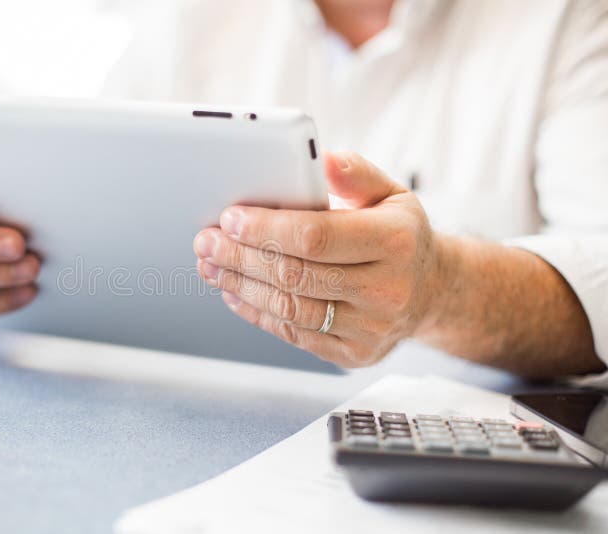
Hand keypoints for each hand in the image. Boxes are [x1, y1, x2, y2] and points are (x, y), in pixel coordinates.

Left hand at [193, 152, 446, 367]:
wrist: (431, 291)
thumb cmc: (400, 235)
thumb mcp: (391, 193)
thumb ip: (355, 173)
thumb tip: (320, 158)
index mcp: (395, 242)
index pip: (316, 236)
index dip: (266, 229)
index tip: (231, 218)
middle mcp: (386, 290)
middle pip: (295, 274)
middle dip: (241, 257)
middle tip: (207, 241)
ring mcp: (370, 328)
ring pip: (289, 308)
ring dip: (241, 286)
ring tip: (212, 266)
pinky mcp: (353, 354)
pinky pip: (294, 334)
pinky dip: (257, 313)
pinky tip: (235, 293)